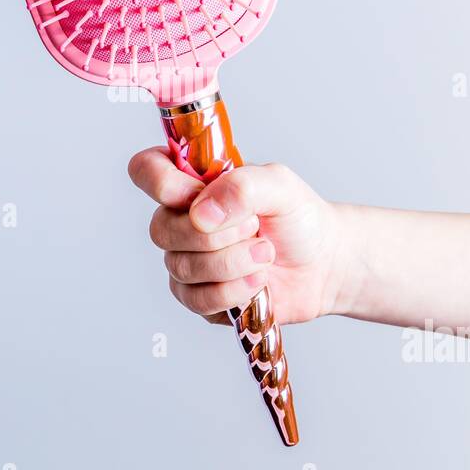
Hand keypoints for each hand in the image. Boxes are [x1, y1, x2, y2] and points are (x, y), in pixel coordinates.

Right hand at [127, 148, 352, 325]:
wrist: (323, 264)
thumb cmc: (298, 217)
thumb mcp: (279, 185)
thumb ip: (241, 186)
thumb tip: (201, 213)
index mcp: (193, 182)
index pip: (146, 170)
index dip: (161, 183)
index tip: (197, 194)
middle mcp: (181, 220)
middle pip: (161, 230)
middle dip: (217, 234)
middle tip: (256, 227)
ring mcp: (186, 261)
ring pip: (183, 268)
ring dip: (233, 263)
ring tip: (265, 254)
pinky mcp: (199, 297)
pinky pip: (198, 299)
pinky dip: (235, 291)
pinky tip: (259, 281)